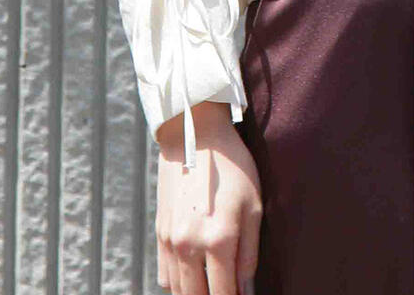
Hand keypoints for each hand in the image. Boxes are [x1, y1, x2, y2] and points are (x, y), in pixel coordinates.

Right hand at [155, 101, 261, 294]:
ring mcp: (171, 241)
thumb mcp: (254, 206)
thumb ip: (250, 253)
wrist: (195, 135)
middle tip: (228, 289)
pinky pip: (165, 275)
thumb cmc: (232, 167)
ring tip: (212, 284)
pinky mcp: (160, 233)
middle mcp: (190, 245)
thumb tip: (246, 290)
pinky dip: (178, 284)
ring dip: (195, 293)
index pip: (224, 294)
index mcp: (218, 239)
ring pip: (179, 291)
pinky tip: (194, 275)